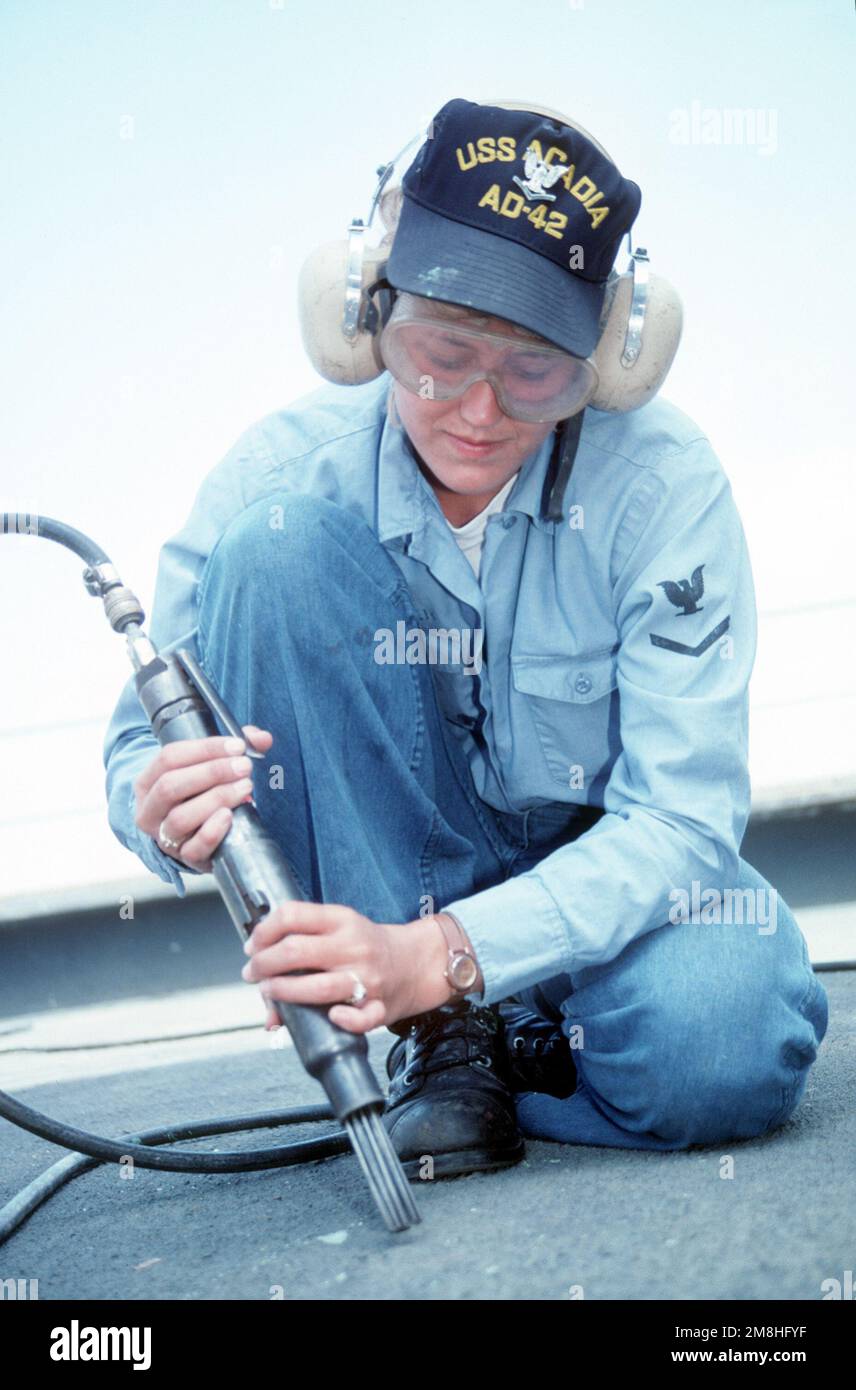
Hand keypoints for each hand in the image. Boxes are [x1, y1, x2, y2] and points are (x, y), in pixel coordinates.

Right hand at [134, 725, 272, 870]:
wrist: (195, 836)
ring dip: (216, 798)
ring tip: (245, 788)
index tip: (237, 746)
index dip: (205, 749)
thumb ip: (233, 750)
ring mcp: (164, 837)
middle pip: (171, 785)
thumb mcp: (208, 769)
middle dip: (212, 772)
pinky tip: (230, 816)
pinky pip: (193, 849)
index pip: (169, 757)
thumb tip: (262, 738)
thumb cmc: (200, 795)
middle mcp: (149, 809)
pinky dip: (212, 832)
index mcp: (148, 781)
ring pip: (180, 818)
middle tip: (244, 766)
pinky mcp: (184, 858)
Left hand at [241, 903, 459, 1034]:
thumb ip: (303, 944)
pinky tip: (330, 1016)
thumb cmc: (369, 947)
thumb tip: (261, 982)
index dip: (264, 931)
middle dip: (264, 964)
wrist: (417, 962)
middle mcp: (353, 946)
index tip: (253, 946)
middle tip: (253, 974)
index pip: (293, 915)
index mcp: (342, 920)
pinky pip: (361, 1018)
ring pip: (319, 987)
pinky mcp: (380, 1006)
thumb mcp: (340, 931)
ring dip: (284, 993)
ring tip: (269, 992)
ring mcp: (367, 977)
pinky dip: (343, 1019)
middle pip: (296, 951)